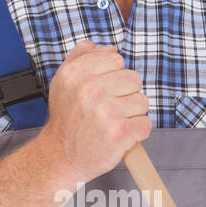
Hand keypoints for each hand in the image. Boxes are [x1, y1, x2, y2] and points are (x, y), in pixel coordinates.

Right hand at [37, 40, 151, 185]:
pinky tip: (119, 136)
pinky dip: (136, 133)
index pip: (116, 59)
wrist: (59, 157)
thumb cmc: (66, 120)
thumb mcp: (63, 81)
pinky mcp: (120, 133)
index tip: (101, 91)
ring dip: (131, 115)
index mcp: (76, 73)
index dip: (113, 76)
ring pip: (142, 102)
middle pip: (133, 79)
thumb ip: (83, 56)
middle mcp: (90, 90)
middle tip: (107, 110)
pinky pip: (146, 124)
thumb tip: (111, 49)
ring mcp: (106, 112)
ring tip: (111, 124)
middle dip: (125, 95)